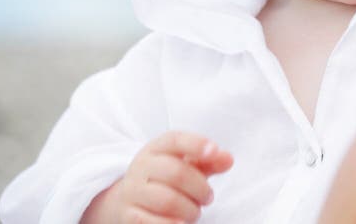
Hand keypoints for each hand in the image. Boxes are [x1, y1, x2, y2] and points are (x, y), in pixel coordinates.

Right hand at [81, 131, 233, 223]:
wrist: (127, 199)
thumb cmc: (165, 178)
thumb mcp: (185, 164)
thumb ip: (208, 161)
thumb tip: (228, 159)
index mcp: (157, 148)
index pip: (175, 140)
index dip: (196, 144)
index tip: (214, 151)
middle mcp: (142, 167)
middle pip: (176, 173)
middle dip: (200, 188)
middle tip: (208, 197)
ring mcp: (133, 191)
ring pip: (167, 200)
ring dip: (189, 210)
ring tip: (195, 212)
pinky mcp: (128, 215)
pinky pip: (150, 222)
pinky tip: (182, 223)